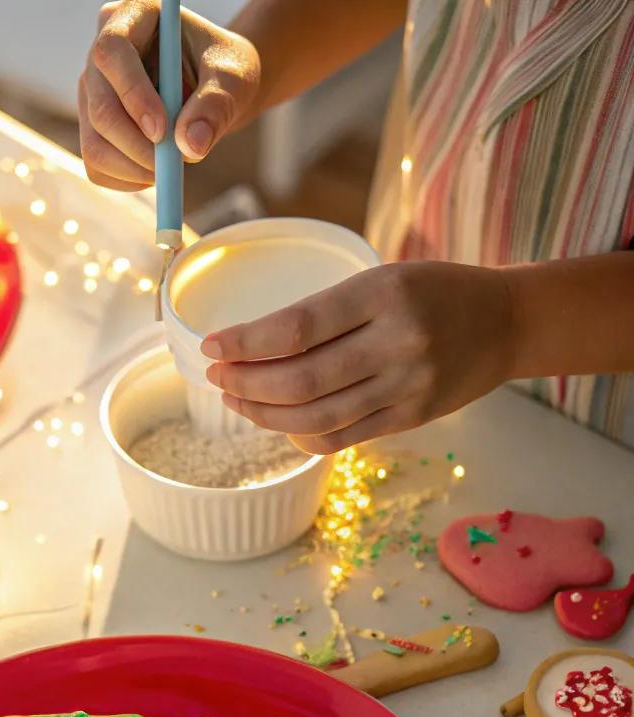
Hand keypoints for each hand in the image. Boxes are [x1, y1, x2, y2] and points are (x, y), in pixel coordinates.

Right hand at [78, 0, 259, 190]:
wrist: (216, 85)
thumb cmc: (225, 69)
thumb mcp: (234, 78)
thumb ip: (216, 105)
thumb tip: (191, 145)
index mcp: (136, 12)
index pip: (112, 53)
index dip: (133, 96)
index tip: (163, 132)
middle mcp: (102, 46)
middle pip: (99, 107)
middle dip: (137, 146)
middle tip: (176, 163)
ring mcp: (92, 87)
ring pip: (94, 143)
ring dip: (134, 168)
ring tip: (174, 165)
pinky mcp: (91, 122)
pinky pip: (96, 165)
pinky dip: (127, 180)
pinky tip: (156, 171)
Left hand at [202, 262, 515, 451]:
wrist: (505, 322)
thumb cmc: (433, 292)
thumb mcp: (383, 279)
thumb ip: (328, 312)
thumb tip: (253, 346)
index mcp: (383, 294)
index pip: (296, 328)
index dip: (245, 344)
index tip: (211, 348)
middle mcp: (396, 342)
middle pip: (299, 380)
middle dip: (245, 383)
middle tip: (217, 378)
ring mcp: (406, 386)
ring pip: (315, 416)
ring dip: (264, 413)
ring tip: (237, 401)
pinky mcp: (411, 418)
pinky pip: (341, 437)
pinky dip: (300, 434)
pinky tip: (278, 422)